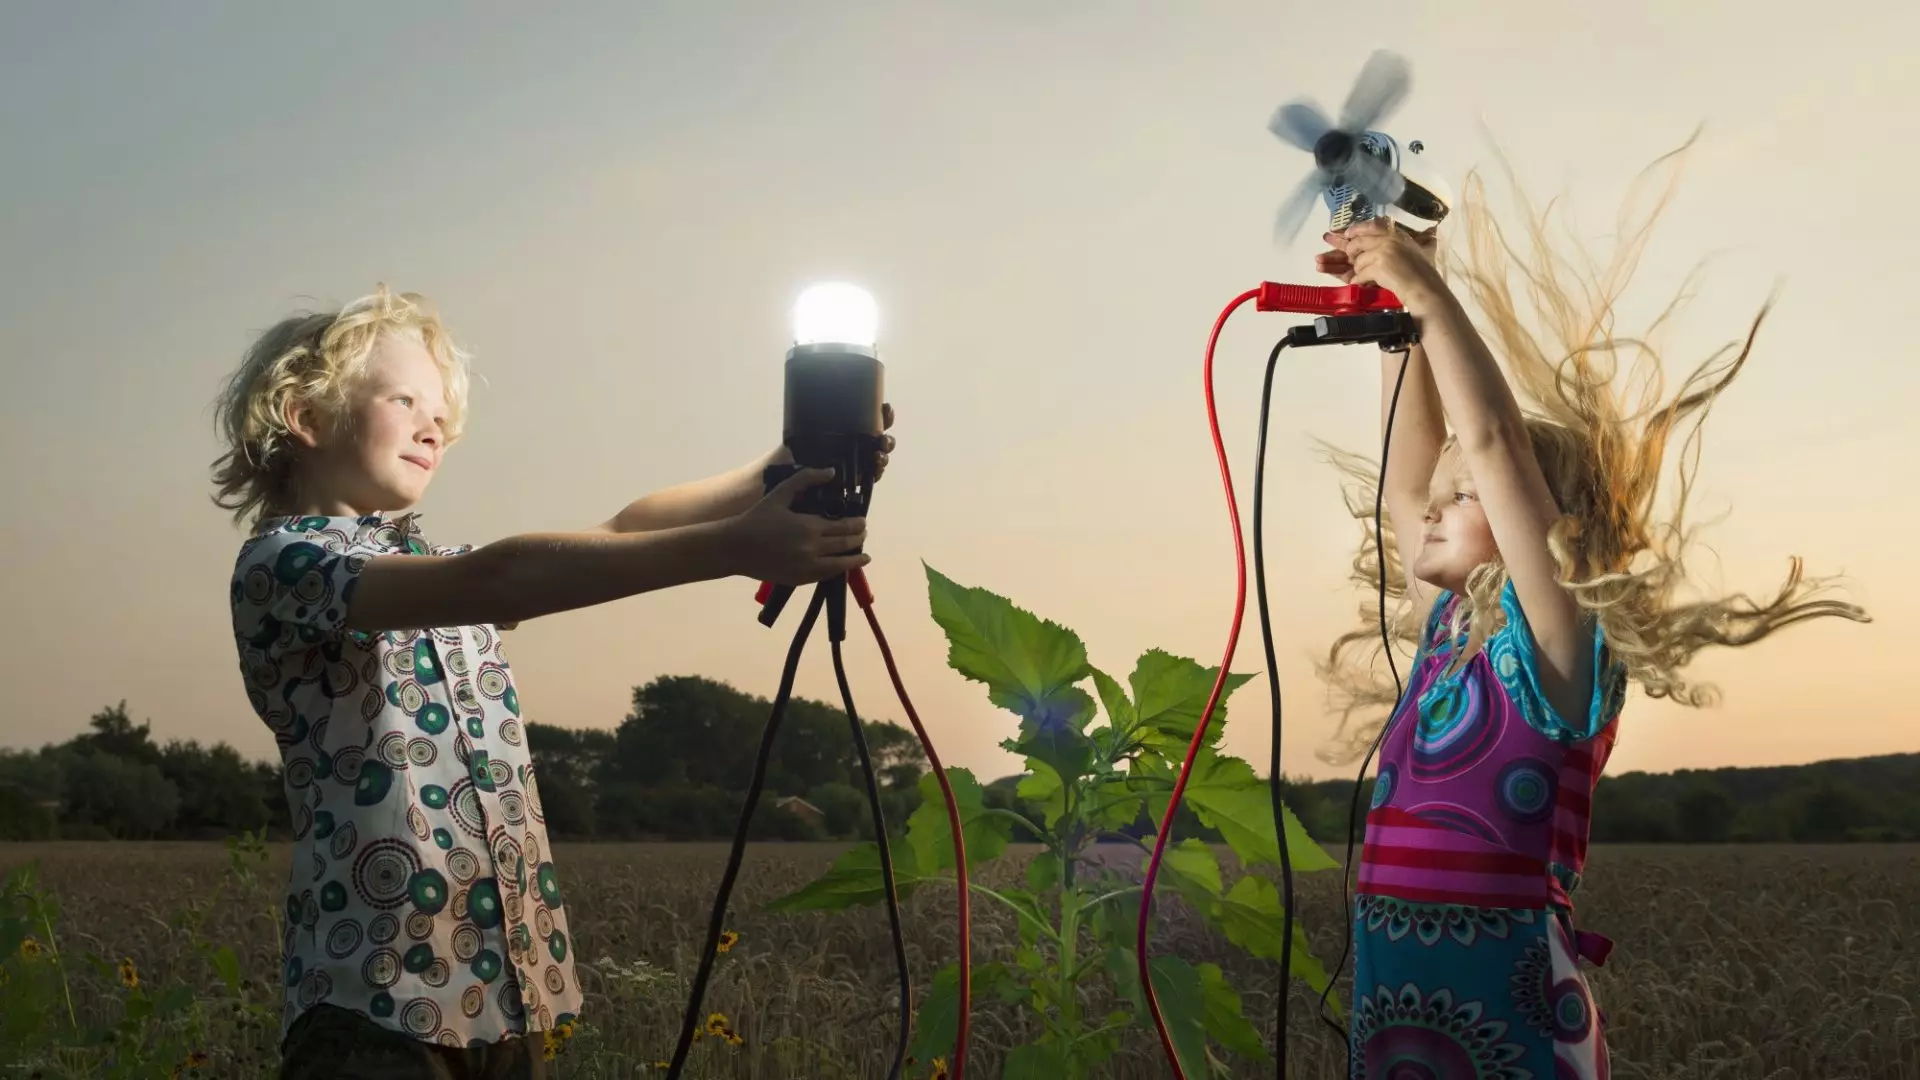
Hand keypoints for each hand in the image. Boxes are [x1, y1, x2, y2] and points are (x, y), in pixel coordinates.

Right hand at [722, 467, 870, 584]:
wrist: (735, 547)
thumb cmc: (757, 518)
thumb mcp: (780, 494)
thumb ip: (805, 479)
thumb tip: (830, 471)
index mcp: (809, 526)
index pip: (844, 526)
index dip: (857, 524)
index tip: (862, 521)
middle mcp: (812, 548)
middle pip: (845, 544)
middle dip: (858, 539)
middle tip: (863, 534)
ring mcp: (806, 566)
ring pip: (840, 564)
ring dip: (854, 559)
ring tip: (863, 556)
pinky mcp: (799, 579)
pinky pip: (825, 576)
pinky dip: (837, 571)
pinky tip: (842, 567)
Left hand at [762, 402, 895, 480]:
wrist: (785, 477)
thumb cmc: (792, 452)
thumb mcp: (801, 432)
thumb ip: (811, 420)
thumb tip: (818, 400)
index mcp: (847, 429)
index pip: (871, 417)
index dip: (882, 413)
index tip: (885, 407)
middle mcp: (856, 444)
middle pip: (880, 438)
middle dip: (886, 438)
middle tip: (882, 440)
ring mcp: (858, 462)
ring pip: (880, 457)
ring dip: (884, 455)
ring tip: (877, 456)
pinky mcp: (857, 480)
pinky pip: (873, 475)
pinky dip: (878, 472)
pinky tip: (875, 469)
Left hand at [1329, 218, 1444, 308]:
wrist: (1424, 287)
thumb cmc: (1421, 273)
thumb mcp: (1410, 250)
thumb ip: (1394, 243)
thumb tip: (1371, 246)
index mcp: (1397, 234)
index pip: (1373, 225)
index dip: (1357, 229)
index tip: (1347, 234)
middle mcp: (1390, 239)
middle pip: (1359, 241)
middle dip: (1351, 251)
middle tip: (1350, 258)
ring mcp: (1383, 252)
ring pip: (1359, 260)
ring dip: (1358, 270)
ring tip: (1363, 276)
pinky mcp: (1379, 266)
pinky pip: (1360, 273)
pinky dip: (1358, 280)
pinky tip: (1359, 283)